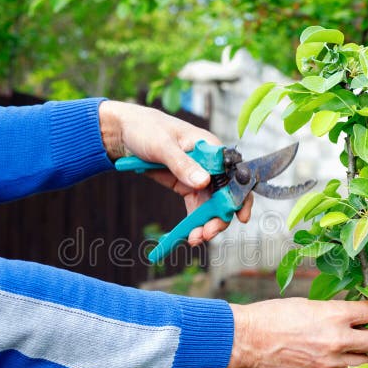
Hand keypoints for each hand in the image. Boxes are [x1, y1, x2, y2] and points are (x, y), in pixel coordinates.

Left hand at [99, 100, 252, 245]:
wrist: (126, 132)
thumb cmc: (147, 129)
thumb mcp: (163, 145)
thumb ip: (183, 164)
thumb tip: (204, 183)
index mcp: (211, 148)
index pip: (235, 173)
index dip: (241, 196)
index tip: (240, 216)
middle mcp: (210, 164)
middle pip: (225, 195)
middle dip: (219, 217)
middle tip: (207, 234)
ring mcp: (199, 176)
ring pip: (211, 205)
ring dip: (206, 223)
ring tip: (194, 239)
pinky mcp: (187, 186)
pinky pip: (196, 207)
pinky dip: (194, 221)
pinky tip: (188, 234)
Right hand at [226, 298, 367, 367]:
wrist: (248, 340)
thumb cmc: (273, 316)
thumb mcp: (308, 305)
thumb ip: (334, 312)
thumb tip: (354, 317)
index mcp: (335, 314)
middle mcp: (338, 339)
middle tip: (366, 332)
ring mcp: (330, 362)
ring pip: (365, 363)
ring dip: (360, 355)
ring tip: (346, 347)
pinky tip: (330, 359)